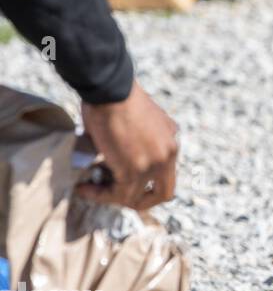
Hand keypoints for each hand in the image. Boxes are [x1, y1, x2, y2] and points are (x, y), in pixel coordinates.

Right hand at [78, 81, 178, 210]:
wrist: (110, 89)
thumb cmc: (116, 98)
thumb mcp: (141, 119)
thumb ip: (144, 139)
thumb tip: (123, 153)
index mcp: (171, 142)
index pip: (167, 176)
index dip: (148, 185)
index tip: (124, 181)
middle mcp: (168, 155)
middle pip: (163, 194)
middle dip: (140, 201)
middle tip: (114, 194)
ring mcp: (153, 164)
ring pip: (135, 197)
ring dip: (109, 197)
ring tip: (89, 187)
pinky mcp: (133, 169)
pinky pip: (118, 194)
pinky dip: (99, 195)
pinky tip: (83, 188)